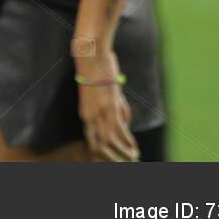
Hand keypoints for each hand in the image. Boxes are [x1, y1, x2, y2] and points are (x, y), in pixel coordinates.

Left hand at [75, 47, 138, 161]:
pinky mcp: (109, 106)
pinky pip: (119, 129)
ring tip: (132, 158)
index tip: (110, 159)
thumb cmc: (96, 69)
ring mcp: (99, 112)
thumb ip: (117, 107)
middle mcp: (90, 116)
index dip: (101, 152)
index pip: (92, 140)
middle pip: (100, 145)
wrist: (90, 55)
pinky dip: (127, 140)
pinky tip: (134, 147)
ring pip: (110, 141)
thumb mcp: (103, 92)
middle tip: (123, 164)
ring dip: (122, 152)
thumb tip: (127, 120)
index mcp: (85, 113)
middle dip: (112, 157)